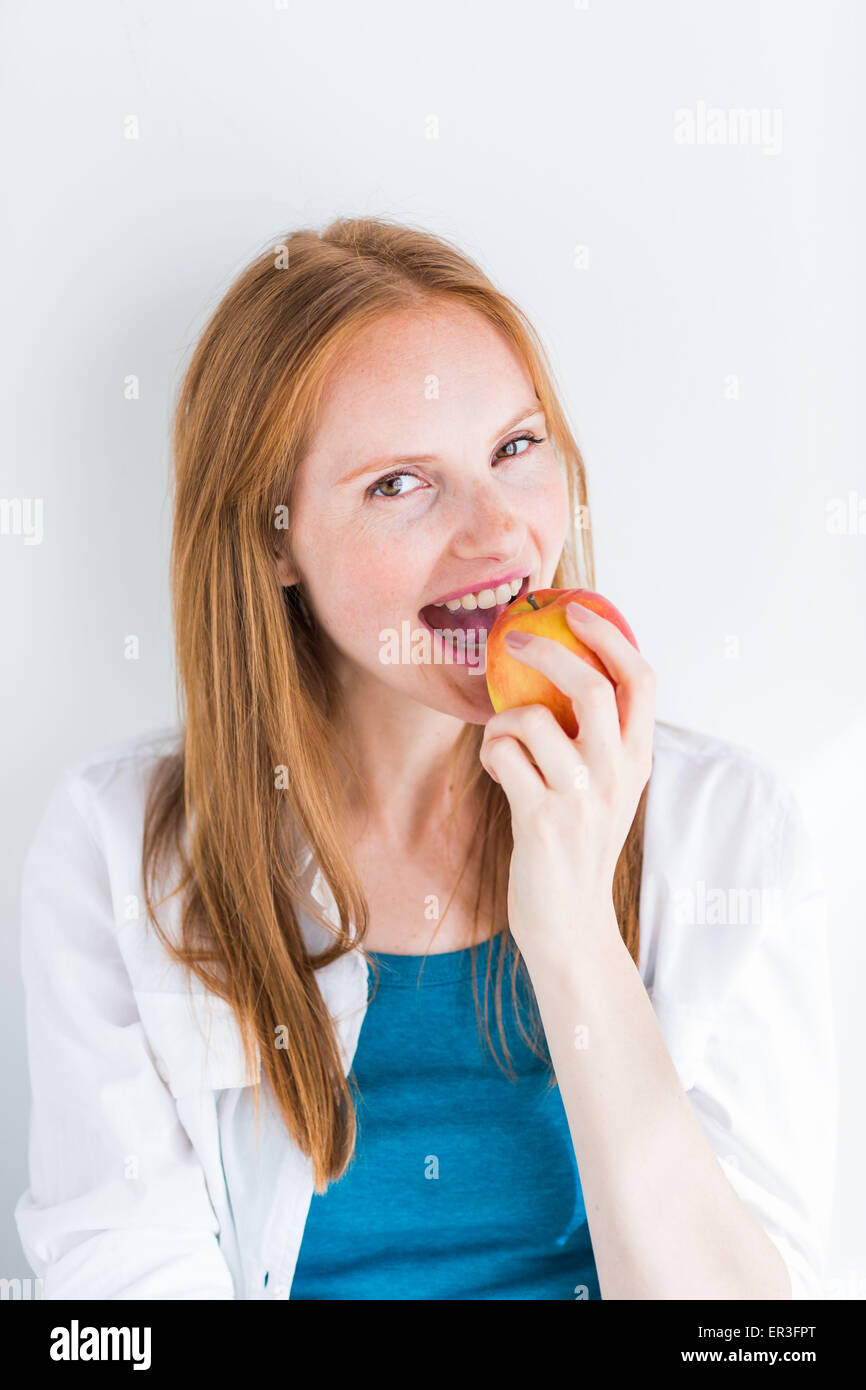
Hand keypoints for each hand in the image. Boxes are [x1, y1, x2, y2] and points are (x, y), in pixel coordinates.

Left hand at [479, 600, 654, 960]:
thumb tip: (564, 673)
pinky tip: (499, 773)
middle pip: (590, 686)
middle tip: (512, 641)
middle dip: (546, 652)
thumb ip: (599, 740)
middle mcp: (616, 773)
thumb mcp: (605, 790)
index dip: (610, 636)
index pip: (641, 678)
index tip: (579, 610)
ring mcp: (581, 796)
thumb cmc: (577, 846)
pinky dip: (492, 753)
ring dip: (502, 720)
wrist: (571, 922)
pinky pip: (504, 754)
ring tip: (502, 744)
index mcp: (637, 758)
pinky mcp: (542, 819)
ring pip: (532, 719)